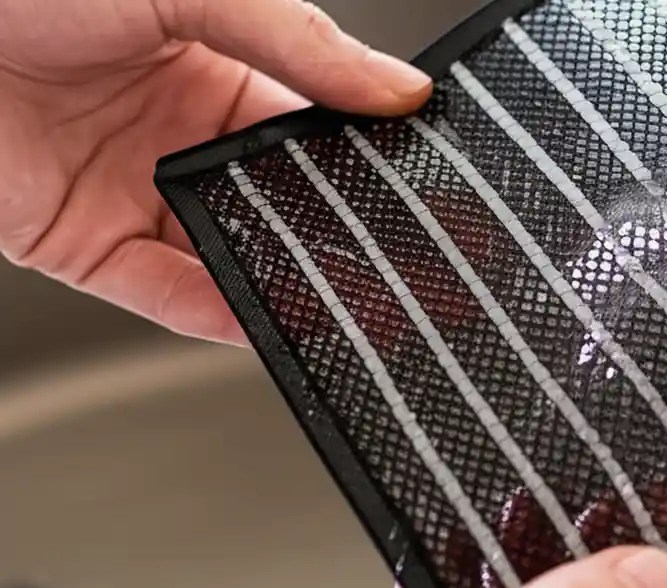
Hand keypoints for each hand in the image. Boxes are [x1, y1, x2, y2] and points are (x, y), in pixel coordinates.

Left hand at [0, 0, 432, 344]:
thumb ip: (298, 41)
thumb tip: (399, 88)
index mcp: (225, 74)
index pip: (320, 139)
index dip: (377, 172)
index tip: (434, 200)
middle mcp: (187, 142)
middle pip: (289, 211)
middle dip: (351, 246)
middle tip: (420, 275)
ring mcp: (142, 198)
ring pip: (238, 262)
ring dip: (296, 290)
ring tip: (362, 312)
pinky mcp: (89, 248)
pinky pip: (166, 295)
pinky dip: (216, 315)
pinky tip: (266, 324)